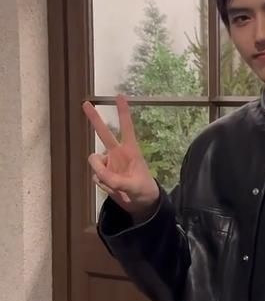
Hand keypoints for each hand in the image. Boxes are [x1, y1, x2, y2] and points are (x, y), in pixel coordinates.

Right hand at [83, 95, 159, 214]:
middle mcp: (117, 153)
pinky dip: (102, 183)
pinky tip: (113, 188)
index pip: (126, 127)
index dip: (123, 112)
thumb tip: (95, 170)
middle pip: (103, 133)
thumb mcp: (133, 186)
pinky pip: (95, 176)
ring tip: (116, 183)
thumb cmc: (144, 191)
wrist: (141, 205)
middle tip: (85, 103)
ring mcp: (109, 163)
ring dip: (101, 171)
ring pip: (95, 161)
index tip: (119, 96)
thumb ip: (114, 179)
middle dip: (94, 118)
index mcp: (131, 150)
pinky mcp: (103, 174)